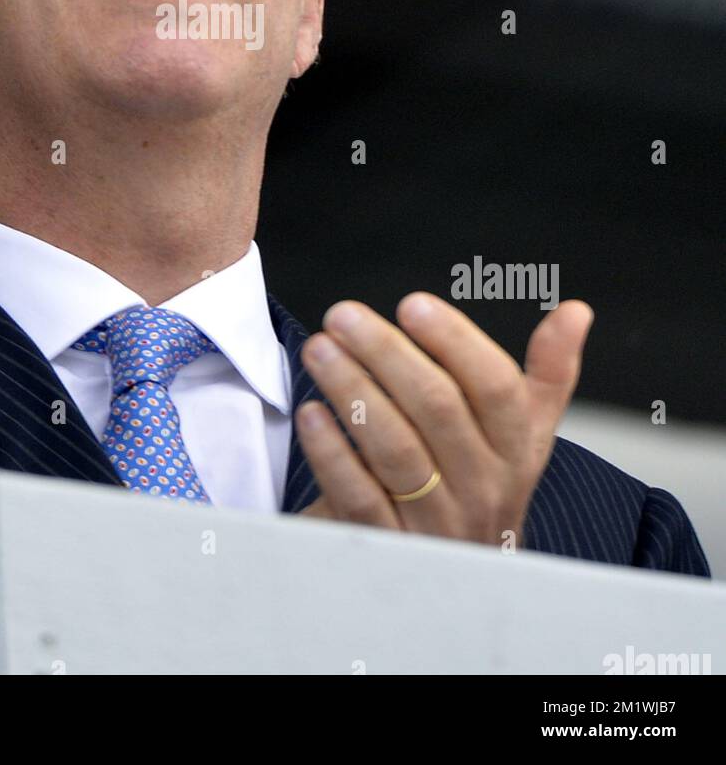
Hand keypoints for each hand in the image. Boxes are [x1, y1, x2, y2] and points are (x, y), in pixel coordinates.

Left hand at [295, 292, 593, 548]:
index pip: (496, 389)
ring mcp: (437, 524)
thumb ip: (548, 373)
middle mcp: (484, 490)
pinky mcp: (389, 549)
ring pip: (396, 448)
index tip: (413, 304)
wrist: (450, 586)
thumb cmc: (480, 488)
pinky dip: (332, 452)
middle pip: (438, 410)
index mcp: (518, 453)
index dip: (455, 341)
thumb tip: (577, 311)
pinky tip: (311, 413)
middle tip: (344, 315)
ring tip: (320, 349)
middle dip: (386, 353)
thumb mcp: (522, 438)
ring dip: (352, 390)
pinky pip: (359, 496)